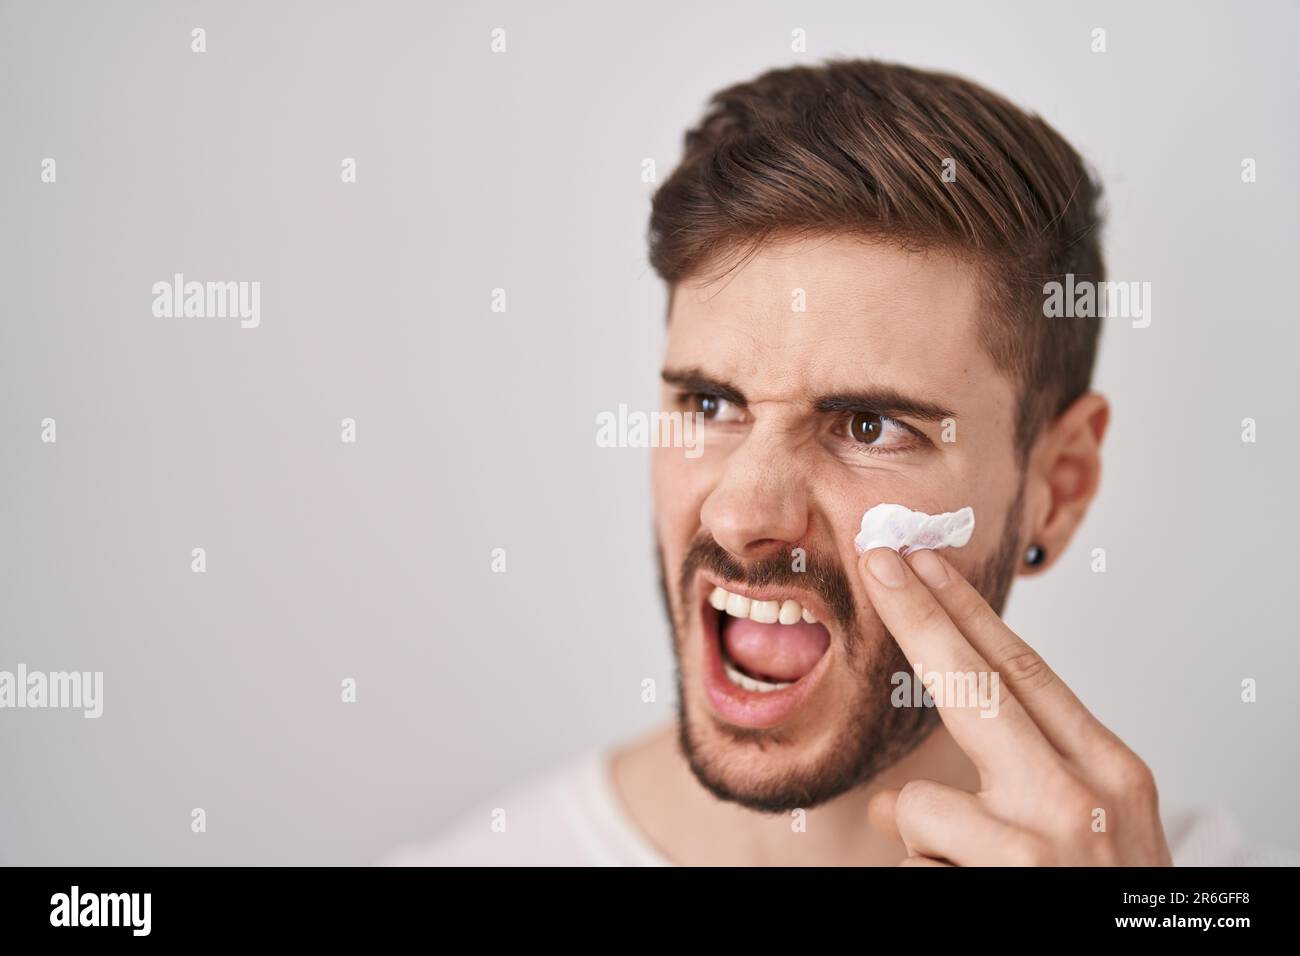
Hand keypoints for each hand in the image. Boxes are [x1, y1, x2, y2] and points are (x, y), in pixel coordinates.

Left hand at [858, 546, 1172, 866]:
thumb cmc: (1107, 897)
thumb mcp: (1092, 826)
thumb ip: (1022, 777)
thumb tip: (908, 770)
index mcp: (1110, 770)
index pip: (1024, 670)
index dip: (963, 612)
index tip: (919, 562)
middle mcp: (1084, 796)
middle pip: (974, 684)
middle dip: (918, 616)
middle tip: (877, 557)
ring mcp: (1042, 847)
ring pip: (916, 806)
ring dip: (921, 844)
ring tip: (974, 878)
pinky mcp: (1004, 887)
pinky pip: (912, 867)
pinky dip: (927, 880)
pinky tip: (973, 895)